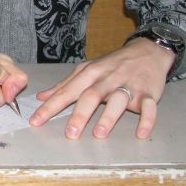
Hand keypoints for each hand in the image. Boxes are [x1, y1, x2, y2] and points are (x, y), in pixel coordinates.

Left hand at [29, 37, 175, 139]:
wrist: (146, 51)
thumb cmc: (112, 64)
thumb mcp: (86, 69)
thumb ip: (65, 85)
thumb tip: (42, 97)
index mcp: (89, 74)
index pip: (66, 91)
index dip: (50, 107)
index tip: (36, 121)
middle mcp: (107, 79)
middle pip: (91, 96)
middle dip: (79, 114)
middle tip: (70, 133)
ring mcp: (128, 86)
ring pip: (118, 100)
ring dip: (109, 117)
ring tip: (99, 134)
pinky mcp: (148, 93)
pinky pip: (149, 107)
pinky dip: (147, 120)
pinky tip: (140, 134)